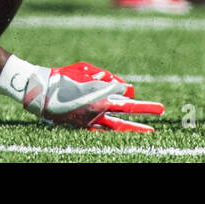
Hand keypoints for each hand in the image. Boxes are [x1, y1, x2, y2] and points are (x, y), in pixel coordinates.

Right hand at [23, 61, 164, 132]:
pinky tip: (126, 134)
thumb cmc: (63, 77)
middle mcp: (98, 108)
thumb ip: (105, 77)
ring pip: (119, 126)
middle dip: (146, 109)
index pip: (123, 91)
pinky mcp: (84, 127)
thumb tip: (122, 86)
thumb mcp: (85, 69)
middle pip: (127, 109)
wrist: (41, 93)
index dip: (127, 91)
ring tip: (152, 132)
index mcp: (98, 92)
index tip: (128, 90)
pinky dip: (116, 133)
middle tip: (163, 109)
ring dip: (136, 128)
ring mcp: (92, 120)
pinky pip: (104, 131)